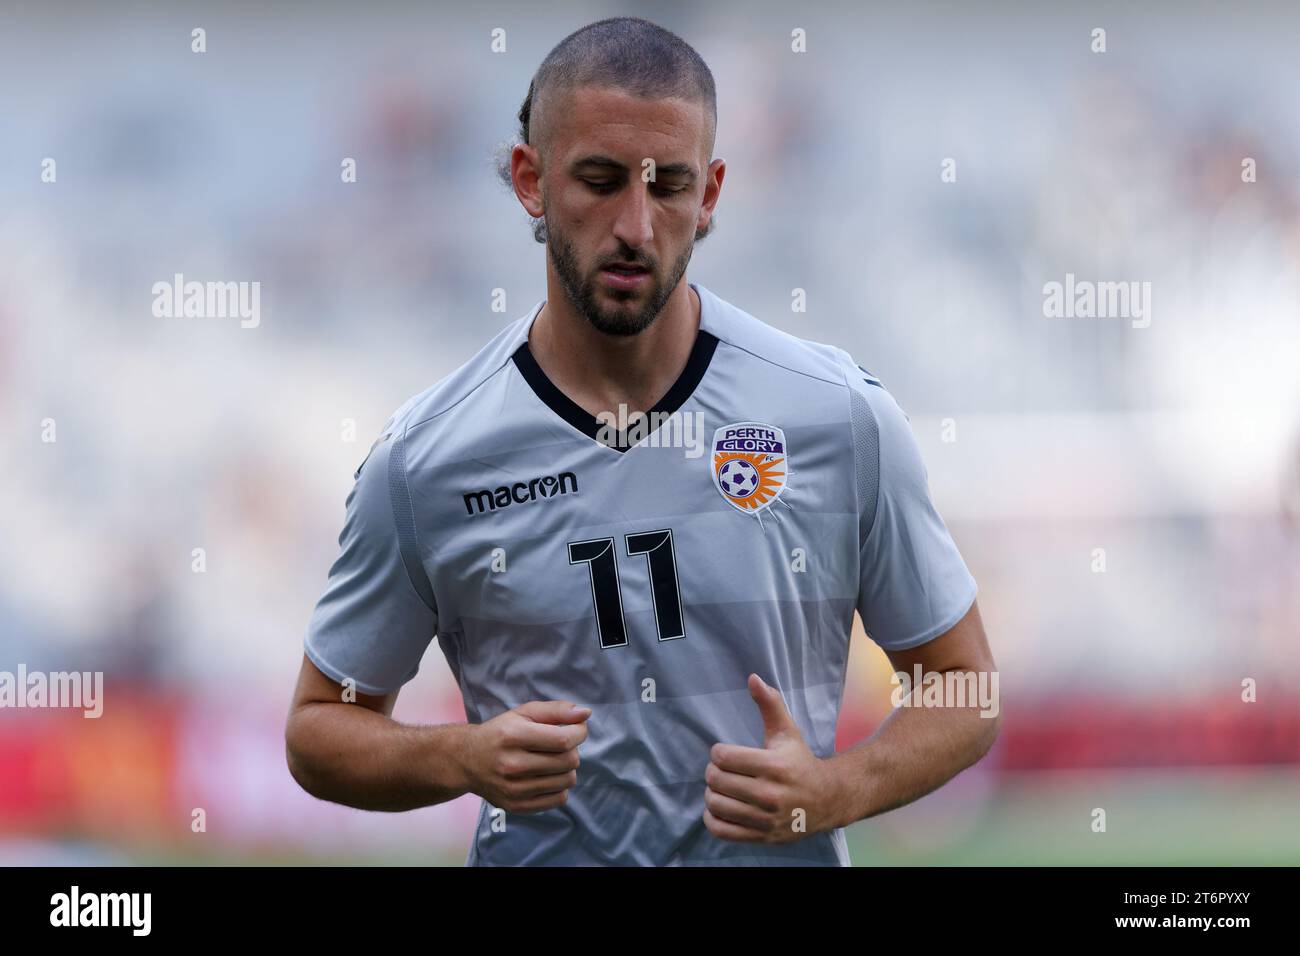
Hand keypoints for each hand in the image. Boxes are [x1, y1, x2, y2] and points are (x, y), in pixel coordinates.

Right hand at [463, 700, 589, 812]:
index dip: (579, 733)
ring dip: (567, 768)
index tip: (578, 729)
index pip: (563, 740)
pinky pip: (558, 799)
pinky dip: (560, 786)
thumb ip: (556, 710)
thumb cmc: (501, 732)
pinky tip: (548, 776)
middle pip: (568, 761)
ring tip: (553, 760)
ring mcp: (513, 789)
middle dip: (573, 749)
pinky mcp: (516, 806)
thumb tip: (586, 713)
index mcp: (513, 736)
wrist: (466, 761)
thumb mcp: (524, 713)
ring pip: (567, 780)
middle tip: (561, 744)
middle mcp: (512, 765)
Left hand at [703, 674, 843, 842]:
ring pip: (716, 804)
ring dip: (712, 794)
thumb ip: (769, 704)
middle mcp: (770, 794)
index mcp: (775, 766)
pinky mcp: (762, 836)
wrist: (827, 800)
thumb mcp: (787, 732)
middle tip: (722, 770)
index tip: (726, 753)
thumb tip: (752, 678)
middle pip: (716, 780)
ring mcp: (765, 819)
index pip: (723, 757)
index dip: (719, 752)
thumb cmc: (800, 762)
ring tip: (722, 788)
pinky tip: (720, 807)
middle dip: (713, 772)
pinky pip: (721, 830)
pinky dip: (712, 818)